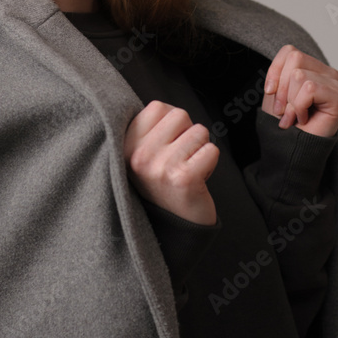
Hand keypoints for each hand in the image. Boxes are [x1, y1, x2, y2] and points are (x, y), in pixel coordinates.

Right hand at [123, 101, 219, 224]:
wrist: (173, 230)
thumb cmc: (163, 185)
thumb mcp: (143, 155)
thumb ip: (148, 129)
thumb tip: (164, 107)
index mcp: (126, 145)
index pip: (158, 107)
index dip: (171, 123)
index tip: (166, 146)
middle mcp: (140, 155)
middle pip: (181, 115)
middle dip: (188, 134)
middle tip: (179, 160)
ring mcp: (161, 167)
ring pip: (200, 131)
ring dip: (200, 150)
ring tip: (187, 170)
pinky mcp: (184, 178)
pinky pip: (212, 150)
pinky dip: (210, 163)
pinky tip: (197, 180)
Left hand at [262, 44, 337, 137]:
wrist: (291, 147)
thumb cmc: (285, 120)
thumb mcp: (276, 89)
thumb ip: (282, 70)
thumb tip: (291, 61)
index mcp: (315, 68)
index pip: (290, 51)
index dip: (275, 72)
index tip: (271, 92)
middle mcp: (329, 74)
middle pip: (295, 59)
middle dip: (282, 88)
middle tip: (285, 110)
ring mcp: (337, 86)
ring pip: (300, 75)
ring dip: (291, 101)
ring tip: (295, 116)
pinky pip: (309, 89)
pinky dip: (299, 106)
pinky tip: (304, 118)